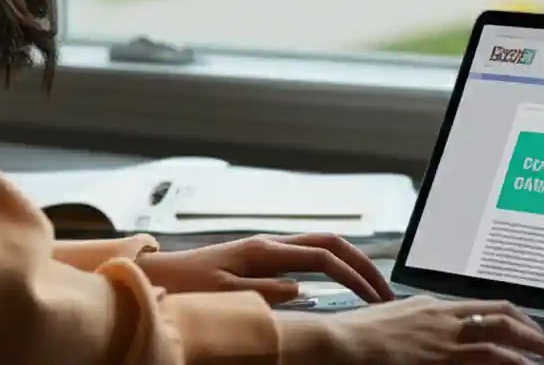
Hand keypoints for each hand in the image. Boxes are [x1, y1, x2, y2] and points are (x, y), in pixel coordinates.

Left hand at [135, 232, 395, 304]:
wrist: (157, 275)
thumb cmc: (184, 286)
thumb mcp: (222, 295)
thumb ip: (263, 291)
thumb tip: (301, 289)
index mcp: (264, 250)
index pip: (324, 258)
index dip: (354, 278)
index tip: (375, 301)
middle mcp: (271, 243)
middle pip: (333, 242)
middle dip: (364, 265)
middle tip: (386, 292)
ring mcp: (268, 248)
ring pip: (324, 246)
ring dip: (352, 264)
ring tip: (372, 289)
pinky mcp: (263, 258)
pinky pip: (309, 256)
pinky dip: (334, 267)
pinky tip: (341, 286)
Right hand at [281, 295, 543, 364]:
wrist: (335, 343)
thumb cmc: (351, 340)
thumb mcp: (390, 326)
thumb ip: (415, 329)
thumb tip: (425, 343)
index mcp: (431, 307)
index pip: (484, 308)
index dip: (515, 320)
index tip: (532, 332)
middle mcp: (443, 316)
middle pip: (503, 316)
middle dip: (536, 332)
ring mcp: (443, 336)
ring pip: (504, 336)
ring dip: (537, 348)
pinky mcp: (440, 357)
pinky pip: (488, 360)